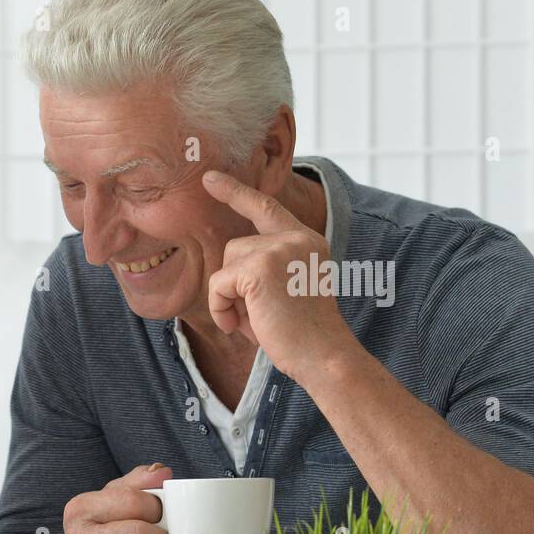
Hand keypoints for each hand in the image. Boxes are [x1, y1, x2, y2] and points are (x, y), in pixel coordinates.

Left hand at [201, 170, 357, 383]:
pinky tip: (242, 326)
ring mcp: (278, 249)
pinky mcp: (259, 268)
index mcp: (306, 240)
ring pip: (225, 265)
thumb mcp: (286, 290)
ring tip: (256, 320)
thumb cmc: (301, 334)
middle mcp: (295, 238)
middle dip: (235, 284)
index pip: (266, 207)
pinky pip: (218, 284)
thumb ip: (262, 269)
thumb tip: (225, 272)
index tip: (210, 178)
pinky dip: (221, 308)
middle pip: (236, 248)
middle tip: (258, 315)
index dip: (235, 192)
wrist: (322, 354)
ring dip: (229, 298)